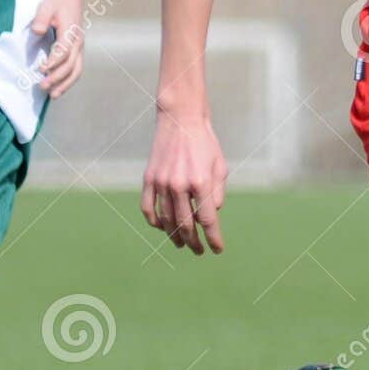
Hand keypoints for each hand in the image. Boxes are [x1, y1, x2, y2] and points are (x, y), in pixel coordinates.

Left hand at [30, 0, 85, 98]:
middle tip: (42, 86)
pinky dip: (68, 79)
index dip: (53, 63)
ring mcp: (79, 47)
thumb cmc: (57, 2)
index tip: (41, 69)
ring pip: (77, 71)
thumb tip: (37, 32)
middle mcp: (78, 43)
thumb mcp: (46, 6)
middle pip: (72, 66)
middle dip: (57, 78)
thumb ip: (41, 19)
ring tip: (53, 95)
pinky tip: (57, 86)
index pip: (64, 53)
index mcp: (71, 33)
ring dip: (65, 84)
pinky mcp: (77, 50)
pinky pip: (76, 68)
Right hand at [141, 112, 226, 253]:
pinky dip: (154, 221)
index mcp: (201, 182)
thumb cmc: (205, 143)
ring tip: (181, 243)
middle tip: (199, 250)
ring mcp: (162, 182)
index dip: (213, 238)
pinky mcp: (149, 178)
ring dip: (174, 236)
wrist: (181, 119)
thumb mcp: (220, 167)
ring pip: (166, 220)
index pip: (208, 220)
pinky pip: (148, 207)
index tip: (216, 249)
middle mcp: (180, 184)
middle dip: (194, 242)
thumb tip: (211, 215)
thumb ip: (217, 194)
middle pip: (186, 225)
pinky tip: (162, 228)